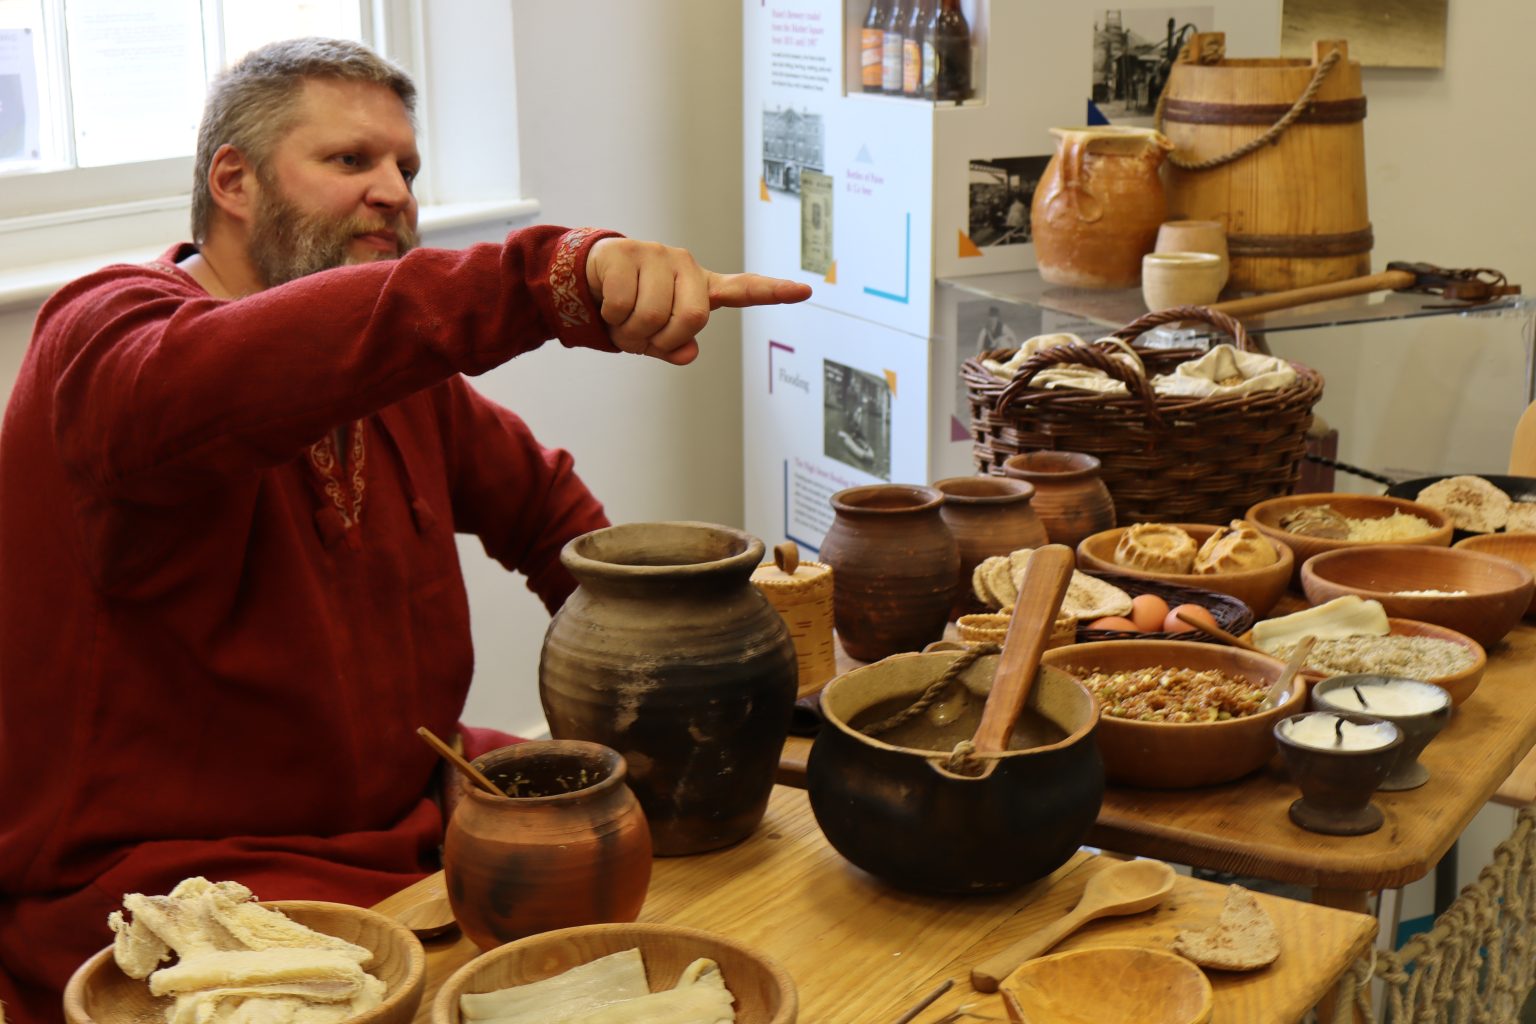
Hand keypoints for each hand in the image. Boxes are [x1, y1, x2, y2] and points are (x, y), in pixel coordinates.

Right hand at [586, 238, 812, 364]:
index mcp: (701, 287)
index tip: (805, 290)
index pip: (743, 290)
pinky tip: (607, 308)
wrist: (587, 280)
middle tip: (642, 340)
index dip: (773, 292)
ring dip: (631, 334)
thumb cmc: (631, 310)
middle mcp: (685, 266)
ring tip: (622, 324)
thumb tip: (688, 353)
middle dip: (662, 341)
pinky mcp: (627, 252)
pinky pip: (623, 304)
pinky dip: (612, 319)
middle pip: (692, 319)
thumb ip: (675, 348)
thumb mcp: (655, 337)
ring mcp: (657, 255)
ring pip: (653, 316)